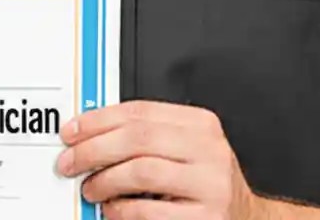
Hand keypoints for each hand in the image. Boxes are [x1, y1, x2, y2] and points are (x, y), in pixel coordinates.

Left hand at [56, 101, 266, 219]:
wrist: (248, 219)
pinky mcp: (205, 219)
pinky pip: (149, 211)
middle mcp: (209, 150)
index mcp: (201, 125)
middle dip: (94, 149)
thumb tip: (91, 135)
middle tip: (70, 161)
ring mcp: (210, 186)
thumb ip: (149, 137)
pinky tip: (112, 210)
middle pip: (137, 138)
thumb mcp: (188, 149)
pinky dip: (121, 210)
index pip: (140, 111)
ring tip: (90, 188)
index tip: (73, 131)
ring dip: (104, 180)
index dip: (98, 120)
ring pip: (141, 171)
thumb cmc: (207, 184)